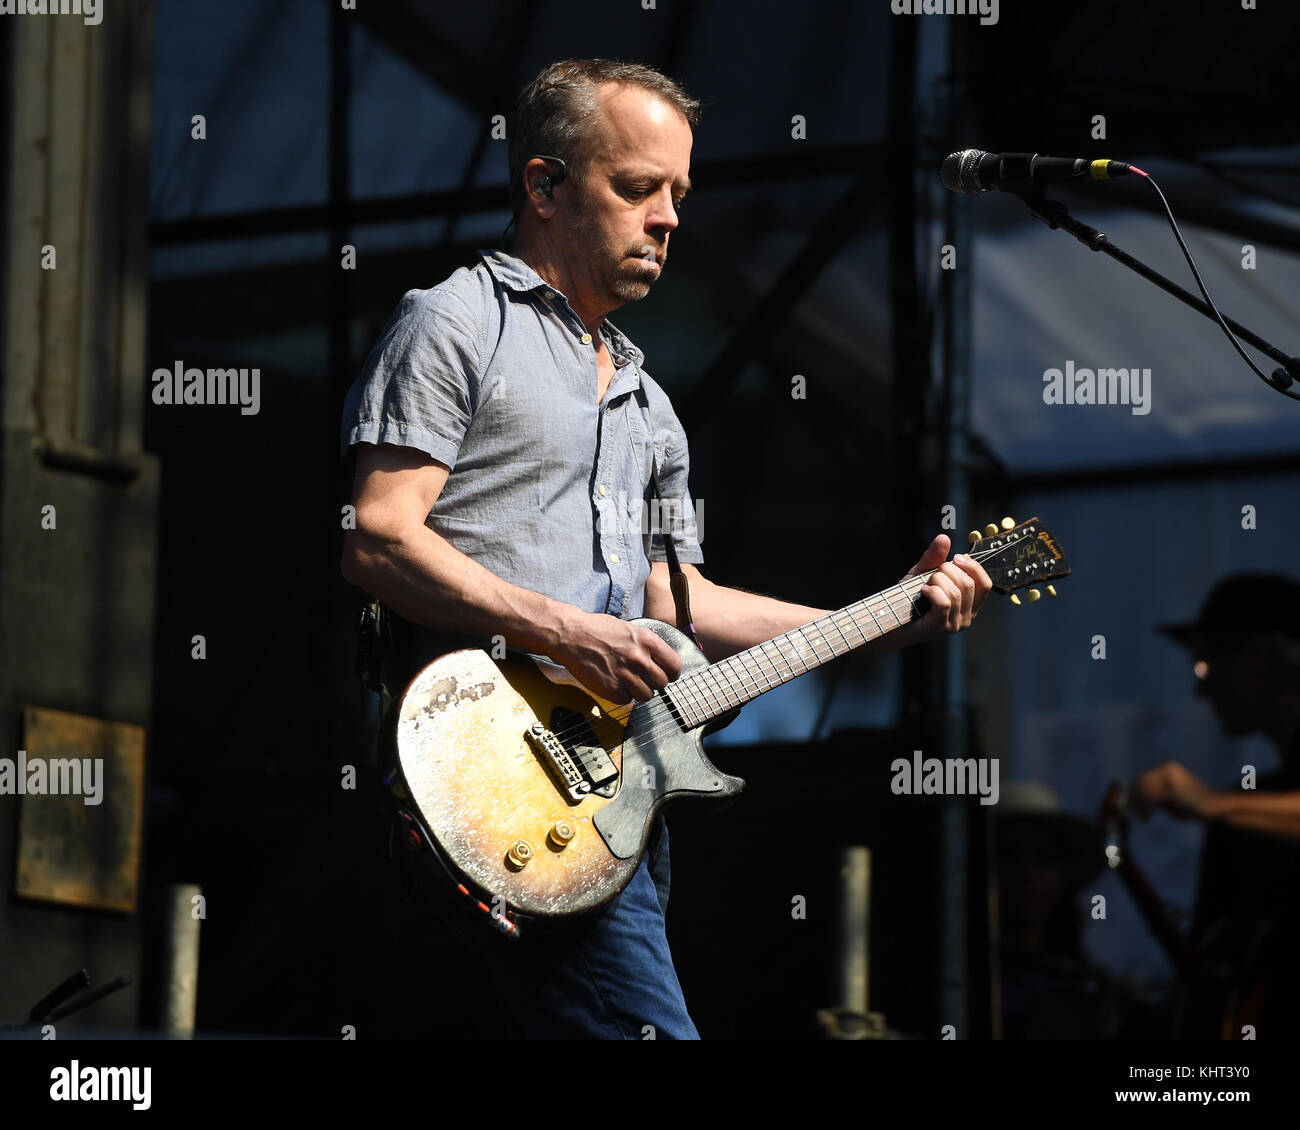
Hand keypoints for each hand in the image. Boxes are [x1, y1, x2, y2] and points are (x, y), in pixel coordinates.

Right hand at [548, 612, 682, 704]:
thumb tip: (660, 661)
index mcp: (647, 641)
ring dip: (638, 691)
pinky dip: (621, 696)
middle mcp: (639, 659)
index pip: (674, 665)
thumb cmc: (598, 630)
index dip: (672, 673)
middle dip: (653, 682)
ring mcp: (625, 675)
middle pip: (662, 683)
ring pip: (647, 696)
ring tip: (626, 681)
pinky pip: (627, 701)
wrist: (572, 635)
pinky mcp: (611, 689)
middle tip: (642, 678)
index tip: (667, 675)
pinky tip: (614, 683)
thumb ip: (647, 646)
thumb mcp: (630, 630)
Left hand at [901, 534, 991, 642]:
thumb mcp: (923, 573)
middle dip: (947, 571)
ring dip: (936, 581)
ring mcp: (955, 624)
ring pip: (955, 592)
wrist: (889, 618)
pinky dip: (931, 591)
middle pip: (968, 583)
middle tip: (931, 575)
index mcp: (970, 604)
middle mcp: (966, 616)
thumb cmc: (908, 598)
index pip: (985, 583)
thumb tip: (944, 537)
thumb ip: (935, 557)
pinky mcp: (940, 627)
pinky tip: (922, 592)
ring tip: (924, 585)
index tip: (955, 557)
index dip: (973, 566)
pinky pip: (944, 602)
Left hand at [1131, 761, 1220, 821]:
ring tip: (1143, 817)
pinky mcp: (1172, 789)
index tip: (1132, 806)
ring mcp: (1170, 777)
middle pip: (1140, 783)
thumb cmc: (1193, 804)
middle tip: (1135, 813)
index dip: (1134, 792)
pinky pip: (1151, 798)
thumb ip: (1154, 793)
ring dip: (1139, 805)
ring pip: (1144, 790)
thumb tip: (1132, 797)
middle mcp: (1167, 768)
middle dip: (1134, 799)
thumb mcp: (1170, 796)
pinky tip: (1147, 817)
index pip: (1142, 778)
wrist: (1214, 807)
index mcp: (1167, 767)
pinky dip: (1145, 808)